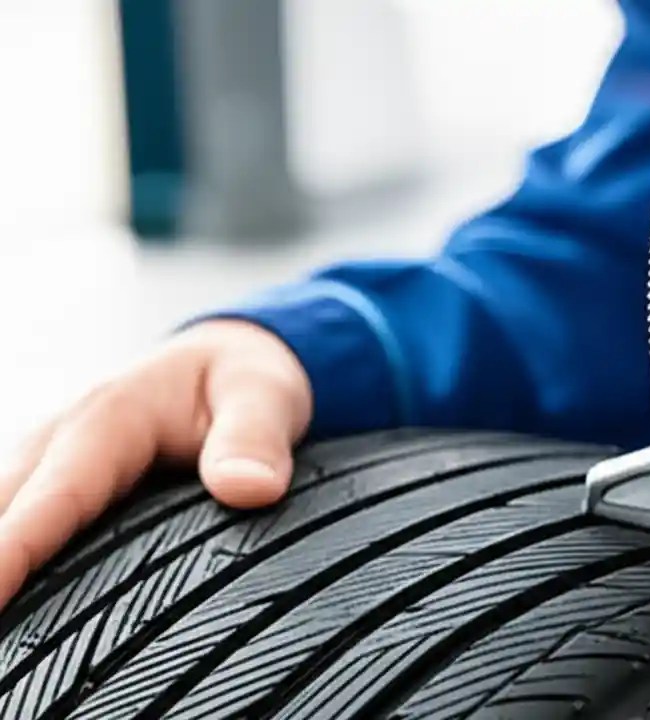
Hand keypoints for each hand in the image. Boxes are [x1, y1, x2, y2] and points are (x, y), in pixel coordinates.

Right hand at [0, 320, 311, 606]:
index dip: (14, 551)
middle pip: (0, 514)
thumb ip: (257, 439)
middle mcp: (59, 440)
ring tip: (4, 643)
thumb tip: (251, 489)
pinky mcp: (46, 484)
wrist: (228, 360)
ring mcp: (45, 464)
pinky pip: (12, 522)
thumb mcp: (266, 395)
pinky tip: (13, 605)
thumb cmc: (244, 382)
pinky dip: (8, 556)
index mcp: (109, 420)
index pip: (53, 496)